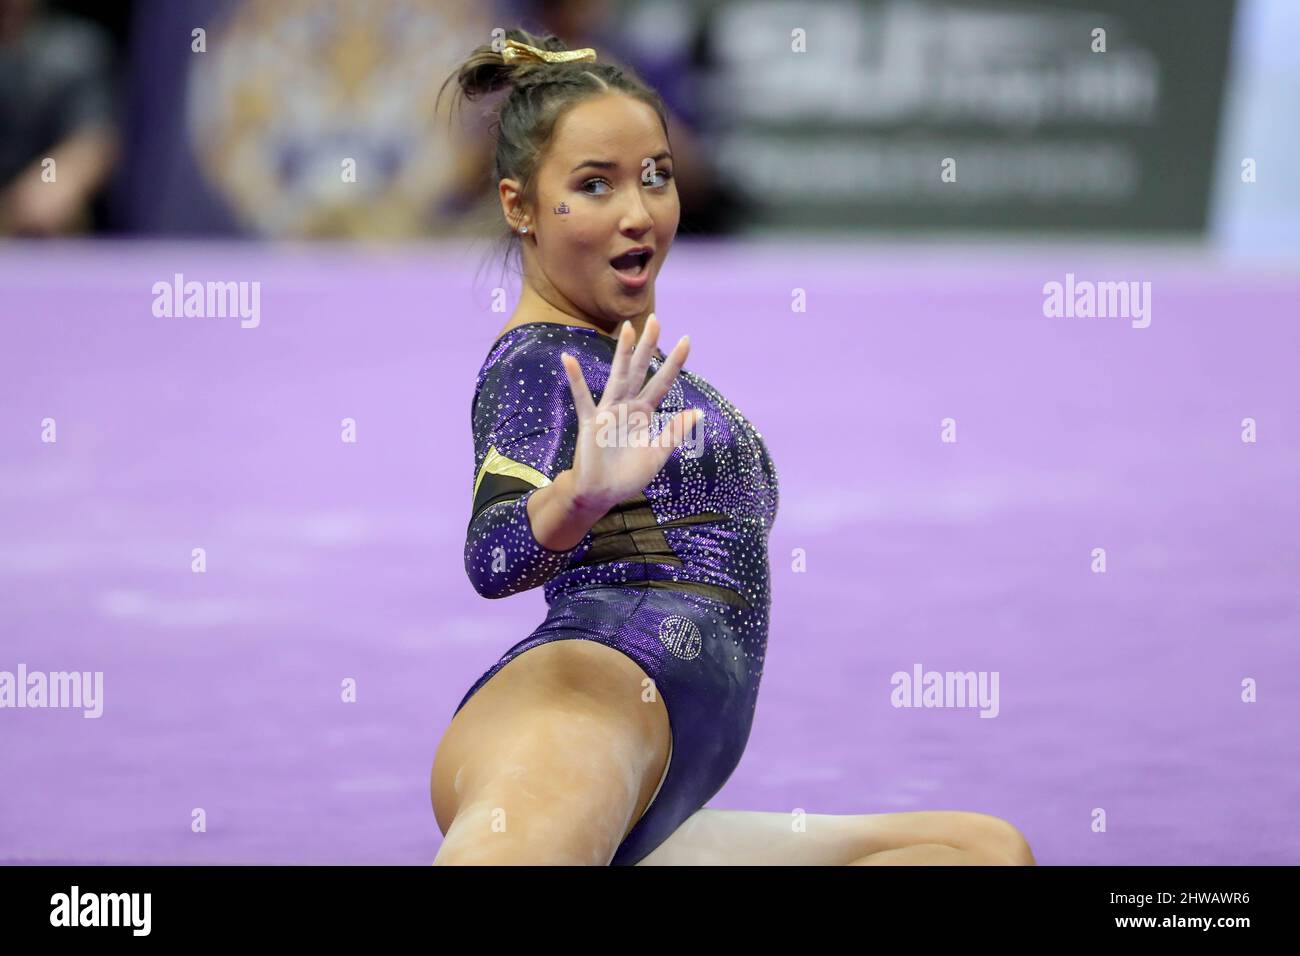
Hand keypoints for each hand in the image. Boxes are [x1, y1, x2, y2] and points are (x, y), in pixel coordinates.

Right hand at [560, 313, 699, 514]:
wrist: (601, 494)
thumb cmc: (627, 476)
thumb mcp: (657, 455)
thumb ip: (674, 432)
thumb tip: (697, 412)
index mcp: (644, 413)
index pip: (662, 383)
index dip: (675, 363)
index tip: (687, 340)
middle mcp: (627, 406)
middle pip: (641, 370)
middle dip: (648, 346)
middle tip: (656, 319)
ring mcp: (608, 411)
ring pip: (618, 376)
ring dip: (623, 353)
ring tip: (628, 328)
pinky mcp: (590, 421)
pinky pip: (583, 397)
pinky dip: (576, 379)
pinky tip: (568, 359)